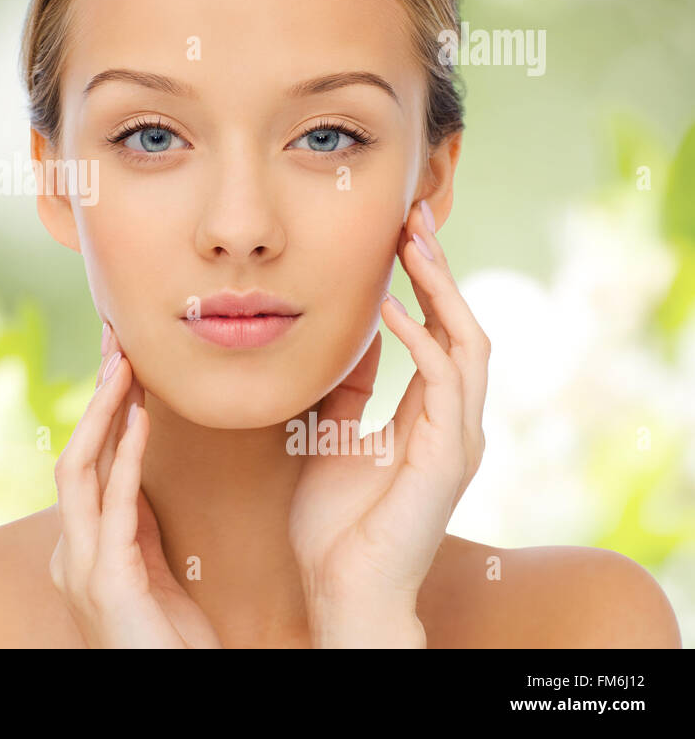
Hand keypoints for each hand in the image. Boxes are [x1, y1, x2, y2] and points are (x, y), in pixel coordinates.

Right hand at [49, 323, 222, 647]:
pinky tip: (141, 418)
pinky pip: (114, 504)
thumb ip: (138, 524)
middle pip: (73, 452)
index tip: (120, 358)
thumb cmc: (170, 643)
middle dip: (94, 393)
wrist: (178, 691)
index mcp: (80, 547)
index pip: (84, 461)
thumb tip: (137, 471)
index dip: (100, 408)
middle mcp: (69, 552)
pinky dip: (126, 456)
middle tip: (115, 336)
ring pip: (79, 469)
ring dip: (103, 411)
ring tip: (125, 363)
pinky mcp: (106, 580)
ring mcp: (80, 566)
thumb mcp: (153, 570)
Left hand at [288, 199, 489, 644]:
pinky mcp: (449, 456)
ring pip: (468, 343)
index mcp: (428, 415)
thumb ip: (350, 388)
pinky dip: (422, 340)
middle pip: (462, 324)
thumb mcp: (331, 434)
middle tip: (413, 215)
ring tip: (411, 242)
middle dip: (439, 268)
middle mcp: (453, 421)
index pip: (439, 330)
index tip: (399, 232)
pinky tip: (391, 308)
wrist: (338, 585)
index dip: (424, 280)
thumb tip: (356, 335)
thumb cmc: (333, 522)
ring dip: (441, 289)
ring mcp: (458, 437)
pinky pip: (445, 382)